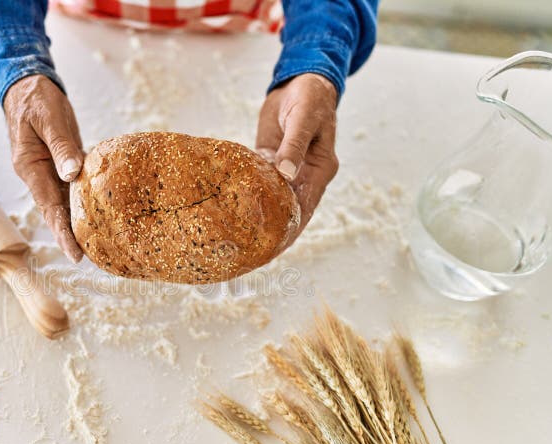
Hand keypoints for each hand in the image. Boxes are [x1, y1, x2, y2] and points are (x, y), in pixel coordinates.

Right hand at [3, 75, 83, 262]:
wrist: (28, 85)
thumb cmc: (36, 99)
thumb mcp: (48, 118)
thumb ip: (61, 146)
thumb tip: (72, 175)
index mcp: (30, 167)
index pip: (49, 207)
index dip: (62, 232)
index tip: (75, 254)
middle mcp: (39, 175)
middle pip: (57, 212)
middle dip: (71, 236)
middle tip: (92, 259)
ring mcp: (50, 171)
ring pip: (66, 202)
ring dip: (80, 222)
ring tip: (100, 244)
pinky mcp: (61, 164)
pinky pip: (74, 187)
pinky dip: (86, 201)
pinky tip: (103, 213)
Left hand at [256, 73, 338, 243]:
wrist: (301, 80)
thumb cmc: (311, 96)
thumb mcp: (304, 118)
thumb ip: (294, 146)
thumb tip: (286, 175)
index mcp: (320, 170)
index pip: (305, 207)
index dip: (291, 229)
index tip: (274, 248)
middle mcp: (304, 175)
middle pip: (289, 211)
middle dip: (273, 232)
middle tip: (249, 254)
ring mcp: (287, 170)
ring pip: (272, 200)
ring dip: (258, 217)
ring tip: (239, 241)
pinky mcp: (270, 161)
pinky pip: (260, 182)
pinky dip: (248, 194)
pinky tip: (231, 209)